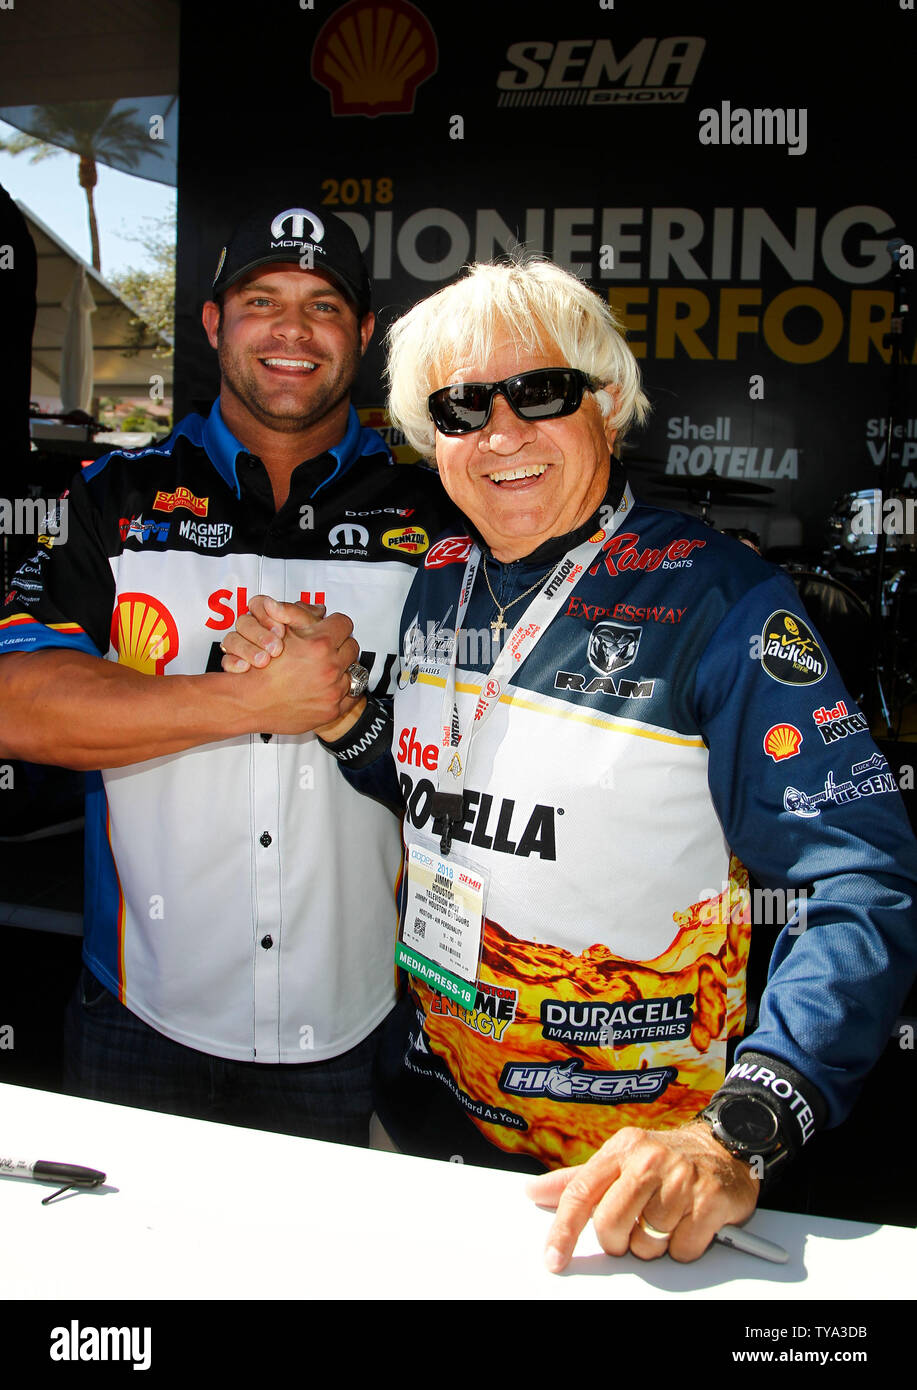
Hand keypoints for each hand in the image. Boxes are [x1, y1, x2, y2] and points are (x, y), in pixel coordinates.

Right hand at [221, 594, 321, 671]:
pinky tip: (246, 668)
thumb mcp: (309, 627)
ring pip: (232, 640)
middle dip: (259, 635)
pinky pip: (226, 660)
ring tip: (263, 661)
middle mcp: (252, 627)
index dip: (266, 616)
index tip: (280, 631)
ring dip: (247, 649)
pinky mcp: (236, 662)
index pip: (257, 604)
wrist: (313, 670)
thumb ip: (292, 612)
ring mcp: (242, 644)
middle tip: (275, 649)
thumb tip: (272, 604)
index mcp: (268, 614)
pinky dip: (233, 663)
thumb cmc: (311, 645)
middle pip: (243, 622)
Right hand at [227, 606, 360, 733]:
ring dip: (342, 668)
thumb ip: (299, 613)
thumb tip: (319, 607)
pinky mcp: (332, 710)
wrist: (248, 702)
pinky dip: (343, 690)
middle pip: (351, 646)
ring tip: (325, 669)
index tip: (329, 629)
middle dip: (340, 645)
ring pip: (354, 671)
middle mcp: (330, 668)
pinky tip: (328, 686)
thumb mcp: (278, 632)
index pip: (344, 623)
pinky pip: (352, 695)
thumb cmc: (259, 668)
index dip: (334, 624)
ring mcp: (333, 691)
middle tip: (326, 649)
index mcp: (320, 644)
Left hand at [526, 1121, 758, 1270]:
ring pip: (646, 1243)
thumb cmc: (666, 1158)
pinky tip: (688, 1224)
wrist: (725, 1146)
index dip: (563, 1230)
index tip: (553, 1257)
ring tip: (665, 1220)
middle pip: (610, 1223)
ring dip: (653, 1245)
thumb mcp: (620, 1159)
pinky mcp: (710, 1201)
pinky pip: (682, 1249)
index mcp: (621, 1148)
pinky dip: (683, 1247)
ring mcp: (681, 1179)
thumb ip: (578, 1180)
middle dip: (617, 1240)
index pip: (580, 1193)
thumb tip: (534, 1191)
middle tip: (632, 1230)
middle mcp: (650, 1159)